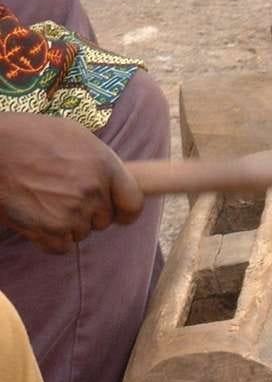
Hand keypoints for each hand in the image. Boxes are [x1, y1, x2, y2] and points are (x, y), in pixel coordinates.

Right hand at [0, 114, 143, 253]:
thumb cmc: (28, 136)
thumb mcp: (75, 135)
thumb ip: (100, 161)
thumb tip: (113, 180)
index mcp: (105, 166)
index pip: (133, 202)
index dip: (126, 211)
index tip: (120, 214)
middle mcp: (94, 192)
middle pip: (105, 220)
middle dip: (90, 214)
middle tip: (64, 197)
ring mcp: (73, 213)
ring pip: (82, 233)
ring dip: (68, 225)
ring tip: (45, 201)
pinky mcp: (50, 230)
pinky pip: (62, 246)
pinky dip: (50, 238)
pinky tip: (37, 218)